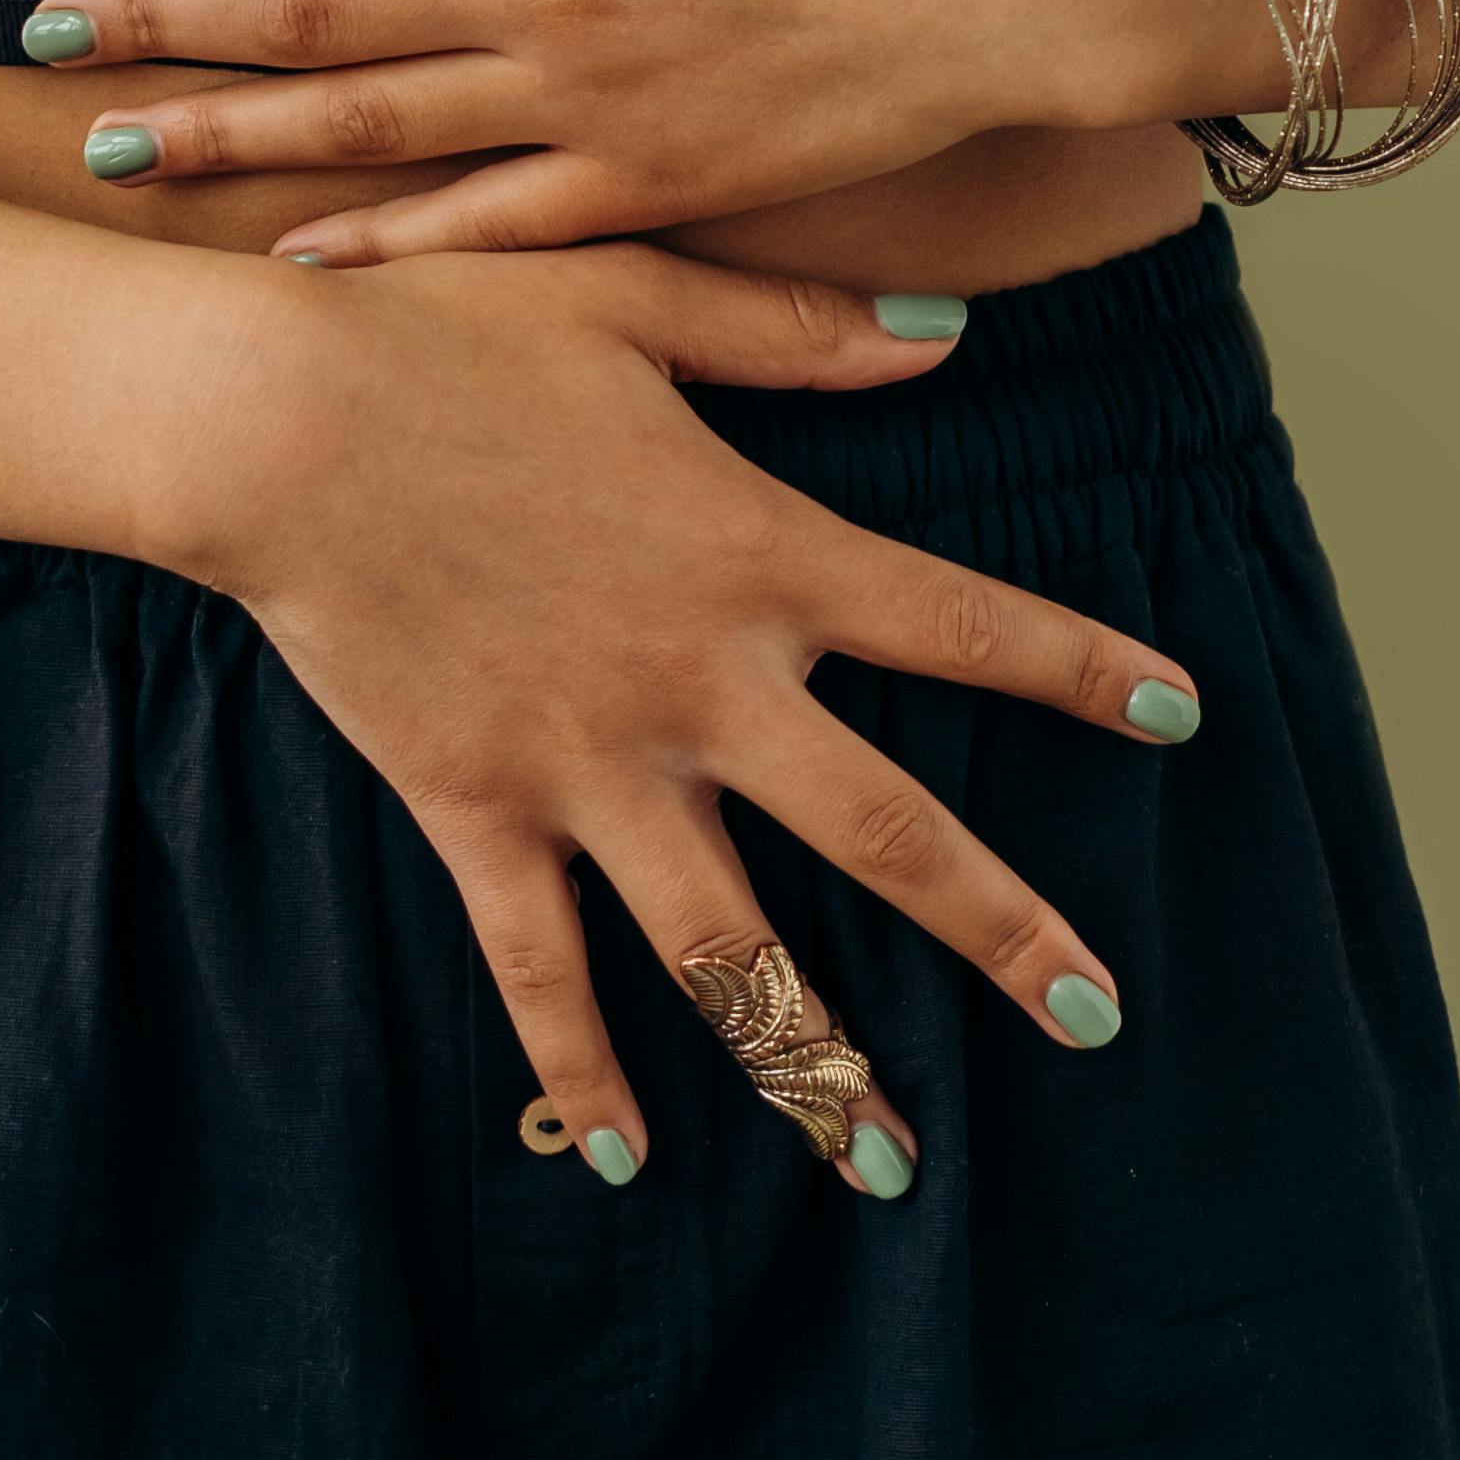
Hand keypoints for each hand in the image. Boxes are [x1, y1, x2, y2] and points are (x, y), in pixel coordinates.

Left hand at [30, 0, 1197, 255]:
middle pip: (312, 2)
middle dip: (162, 17)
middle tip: (33, 36)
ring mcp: (592, 98)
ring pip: (368, 129)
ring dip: (226, 139)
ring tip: (106, 152)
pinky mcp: (652, 187)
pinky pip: (487, 229)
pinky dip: (382, 251)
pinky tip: (295, 261)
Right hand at [174, 242, 1199, 1188]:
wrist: (275, 416)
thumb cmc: (450, 332)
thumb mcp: (635, 296)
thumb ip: (797, 330)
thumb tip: (949, 334)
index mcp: (754, 554)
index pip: (956, 624)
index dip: (1077, 667)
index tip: (1184, 715)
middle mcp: (696, 684)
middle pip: (885, 836)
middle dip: (1005, 935)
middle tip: (1104, 1019)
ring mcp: (587, 765)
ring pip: (730, 950)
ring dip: (814, 1061)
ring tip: (889, 1163)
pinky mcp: (478, 813)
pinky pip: (545, 972)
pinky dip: (585, 1073)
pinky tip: (632, 1163)